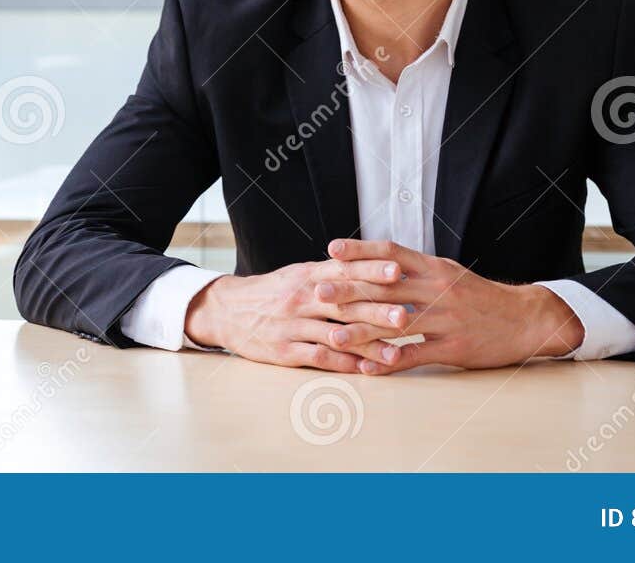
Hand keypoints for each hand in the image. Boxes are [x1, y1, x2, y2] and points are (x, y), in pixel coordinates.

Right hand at [184, 257, 409, 371]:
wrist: (227, 311)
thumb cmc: (271, 292)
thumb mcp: (298, 273)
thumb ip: (331, 272)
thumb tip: (372, 264)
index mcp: (306, 275)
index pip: (343, 269)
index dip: (371, 270)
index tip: (399, 270)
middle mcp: (301, 298)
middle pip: (344, 303)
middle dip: (378, 310)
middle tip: (407, 315)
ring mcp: (292, 325)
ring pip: (336, 334)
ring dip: (367, 345)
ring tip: (396, 352)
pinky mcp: (284, 351)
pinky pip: (318, 357)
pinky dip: (343, 364)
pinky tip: (365, 370)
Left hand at [314, 239, 584, 373]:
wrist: (525, 319)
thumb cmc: (479, 297)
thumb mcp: (448, 273)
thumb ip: (415, 269)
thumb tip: (377, 261)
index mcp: (434, 267)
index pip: (391, 252)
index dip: (361, 250)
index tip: (331, 249)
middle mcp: (438, 288)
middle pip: (387, 286)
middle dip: (350, 289)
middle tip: (318, 292)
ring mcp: (447, 318)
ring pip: (398, 322)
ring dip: (363, 331)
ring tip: (333, 336)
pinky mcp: (456, 346)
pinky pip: (417, 354)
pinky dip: (390, 362)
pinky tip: (368, 368)